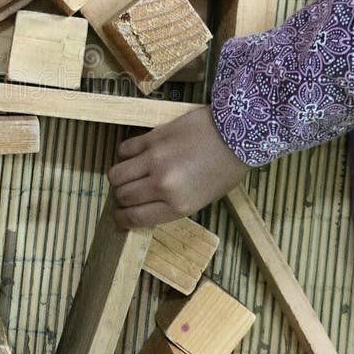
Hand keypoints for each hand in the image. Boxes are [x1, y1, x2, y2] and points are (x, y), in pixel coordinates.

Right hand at [108, 105, 247, 227]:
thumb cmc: (226, 168)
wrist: (236, 133)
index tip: (120, 217)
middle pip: (123, 196)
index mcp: (178, 205)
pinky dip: (125, 156)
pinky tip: (134, 157)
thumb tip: (147, 205)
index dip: (122, 219)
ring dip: (118, 179)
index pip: (135, 217)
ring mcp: (155, 160)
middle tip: (126, 195)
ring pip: (116, 174)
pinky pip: (125, 150)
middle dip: (121, 199)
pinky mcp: (152, 138)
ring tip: (127, 176)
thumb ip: (174, 204)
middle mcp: (163, 185)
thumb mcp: (204, 198)